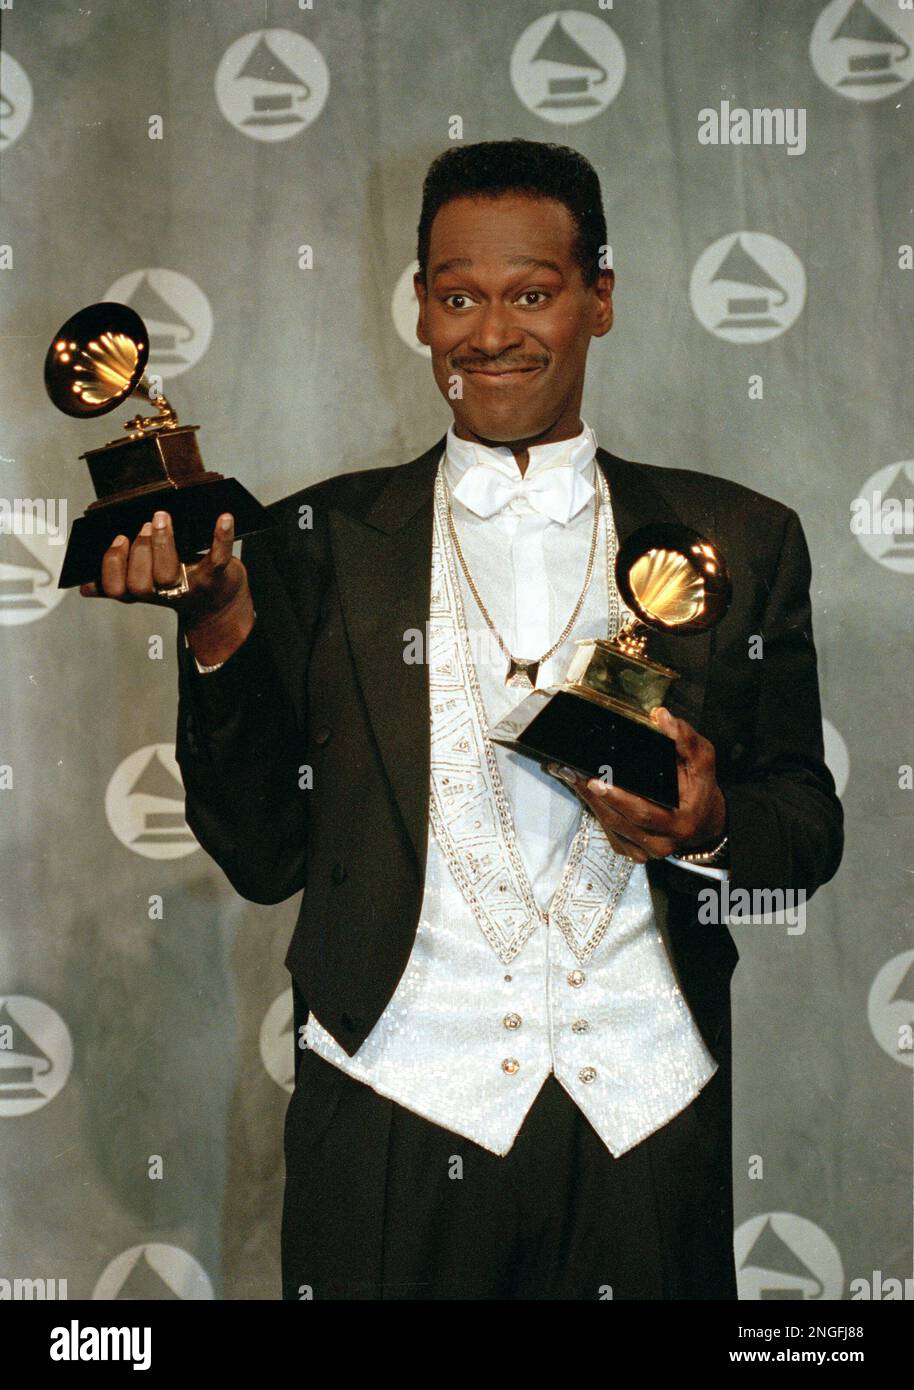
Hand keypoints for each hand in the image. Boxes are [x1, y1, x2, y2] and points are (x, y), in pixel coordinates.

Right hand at [79, 510, 254, 664]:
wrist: (219, 603)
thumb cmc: (178, 582)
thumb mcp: (147, 583)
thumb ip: (119, 580)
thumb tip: (85, 587)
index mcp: (141, 592)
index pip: (116, 589)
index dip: (113, 566)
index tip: (119, 539)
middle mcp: (162, 593)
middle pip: (141, 584)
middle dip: (139, 552)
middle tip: (146, 525)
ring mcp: (188, 586)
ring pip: (169, 573)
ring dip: (163, 544)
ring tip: (161, 518)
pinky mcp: (216, 577)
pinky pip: (218, 558)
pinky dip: (221, 537)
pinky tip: (224, 517)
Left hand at [545, 707, 726, 864]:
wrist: (705, 823)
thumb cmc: (701, 789)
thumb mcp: (702, 761)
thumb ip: (685, 740)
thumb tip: (661, 716)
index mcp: (679, 823)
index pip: (642, 812)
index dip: (617, 798)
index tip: (595, 779)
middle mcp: (661, 843)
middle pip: (618, 821)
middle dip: (592, 796)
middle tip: (571, 771)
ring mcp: (645, 851)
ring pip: (610, 827)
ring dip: (588, 801)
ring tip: (569, 774)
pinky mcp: (633, 852)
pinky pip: (609, 832)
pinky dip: (596, 810)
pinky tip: (583, 790)